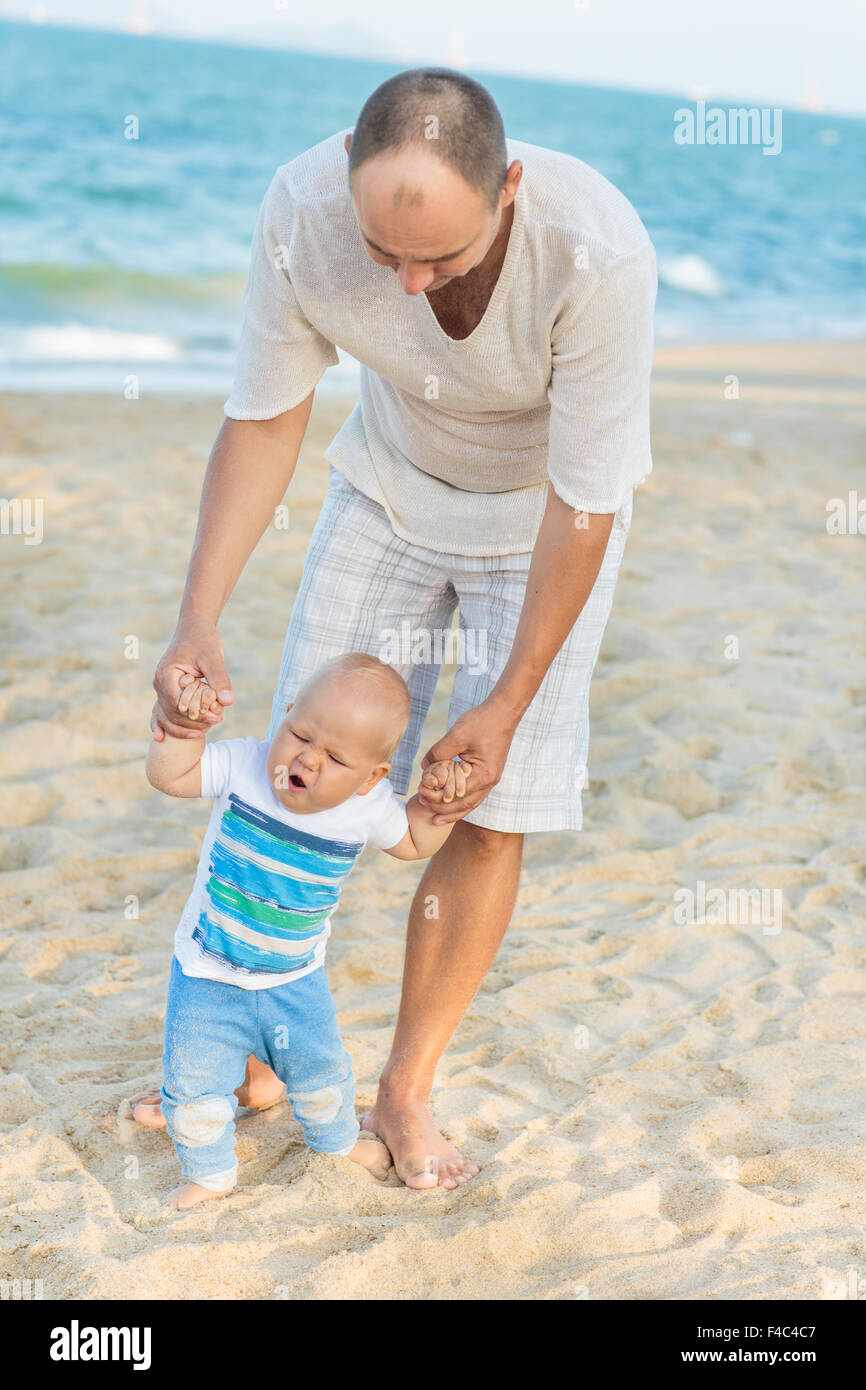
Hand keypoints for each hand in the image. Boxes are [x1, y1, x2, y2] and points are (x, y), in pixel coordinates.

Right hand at [151, 617, 233, 741]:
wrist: (195, 629)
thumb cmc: (203, 641)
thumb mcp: (213, 658)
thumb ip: (219, 678)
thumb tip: (227, 702)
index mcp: (166, 676)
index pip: (177, 705)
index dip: (195, 715)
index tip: (215, 718)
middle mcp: (160, 684)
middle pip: (172, 715)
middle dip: (192, 722)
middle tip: (216, 723)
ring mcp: (162, 689)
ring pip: (167, 716)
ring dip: (183, 726)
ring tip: (204, 732)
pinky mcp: (168, 690)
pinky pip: (162, 711)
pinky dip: (164, 724)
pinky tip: (160, 738)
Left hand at [418, 698, 518, 824]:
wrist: (503, 712)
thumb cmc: (481, 721)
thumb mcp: (456, 735)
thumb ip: (439, 752)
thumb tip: (424, 767)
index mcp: (483, 774)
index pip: (456, 795)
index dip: (437, 797)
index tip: (420, 792)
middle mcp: (490, 781)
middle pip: (464, 804)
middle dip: (442, 808)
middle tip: (422, 804)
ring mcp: (492, 779)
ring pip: (471, 803)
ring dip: (453, 811)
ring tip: (436, 818)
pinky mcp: (490, 773)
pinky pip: (475, 795)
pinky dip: (462, 802)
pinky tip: (452, 804)